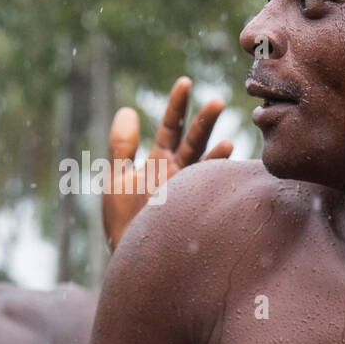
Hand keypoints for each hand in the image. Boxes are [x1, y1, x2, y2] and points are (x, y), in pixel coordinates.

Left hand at [103, 76, 231, 248]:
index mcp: (160, 161)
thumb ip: (122, 147)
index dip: (177, 105)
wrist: (133, 261)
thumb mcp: (116, 180)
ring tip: (228, 137)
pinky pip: (210, 189)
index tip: (185, 82)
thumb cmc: (124, 223)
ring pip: (206, 162)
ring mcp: (191, 190)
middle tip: (215, 101)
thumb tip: (127, 109)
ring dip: (218, 149)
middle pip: (194, 139)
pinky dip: (218, 175)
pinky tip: (228, 161)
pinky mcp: (196, 208)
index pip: (171, 126)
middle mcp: (180, 172)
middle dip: (205, 122)